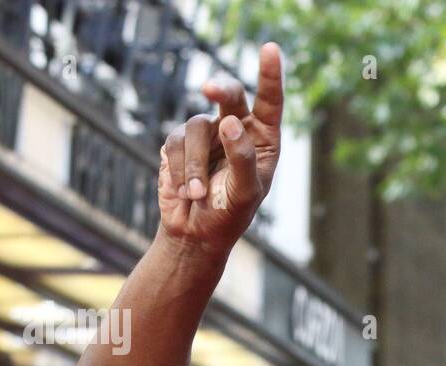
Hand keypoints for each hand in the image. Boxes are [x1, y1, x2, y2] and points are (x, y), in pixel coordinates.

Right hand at [158, 42, 283, 254]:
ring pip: (195, 126)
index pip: (270, 102)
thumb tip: (229, 121)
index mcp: (263, 141)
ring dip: (195, 163)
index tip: (270, 49)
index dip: (270, 75)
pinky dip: (180, 169)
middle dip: (219, 91)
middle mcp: (236, 131)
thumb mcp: (244, 193)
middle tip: (209, 91)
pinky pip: (175, 142)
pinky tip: (185, 192)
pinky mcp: (179, 144)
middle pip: (229, 96)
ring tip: (197, 194)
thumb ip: (241, 158)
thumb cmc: (229, 216)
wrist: (195, 235)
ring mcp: (207, 135)